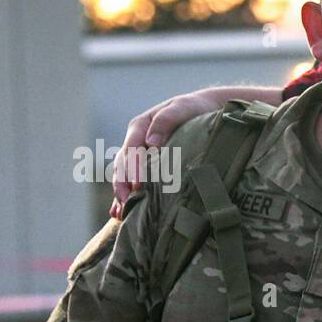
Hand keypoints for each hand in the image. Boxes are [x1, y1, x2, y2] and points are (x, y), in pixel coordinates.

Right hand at [109, 87, 277, 217]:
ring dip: (120, 194)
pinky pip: (131, 181)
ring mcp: (139, 154)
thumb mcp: (181, 108)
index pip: (132, 149)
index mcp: (140, 126)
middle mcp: (136, 141)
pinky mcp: (145, 165)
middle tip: (127, 203)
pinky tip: (119, 214)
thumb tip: (151, 142)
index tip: (138, 185)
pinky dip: (124, 196)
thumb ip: (165, 120)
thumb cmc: (193, 109)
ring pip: (123, 175)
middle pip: (123, 165)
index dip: (134, 168)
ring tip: (120, 213)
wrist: (203, 110)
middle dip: (123, 184)